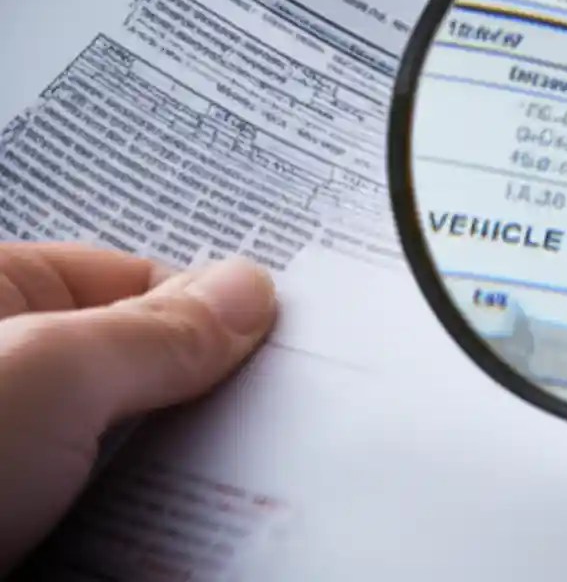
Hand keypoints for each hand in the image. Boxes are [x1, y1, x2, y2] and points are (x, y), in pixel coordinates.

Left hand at [0, 243, 277, 572]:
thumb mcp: (47, 375)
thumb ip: (158, 330)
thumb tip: (250, 289)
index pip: (130, 282)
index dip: (211, 307)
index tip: (288, 343)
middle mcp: (0, 377)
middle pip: (135, 371)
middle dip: (206, 397)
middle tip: (286, 419)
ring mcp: (9, 462)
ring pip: (128, 454)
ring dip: (188, 474)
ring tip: (253, 485)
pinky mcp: (20, 533)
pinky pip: (109, 516)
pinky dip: (155, 528)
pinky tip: (197, 534)